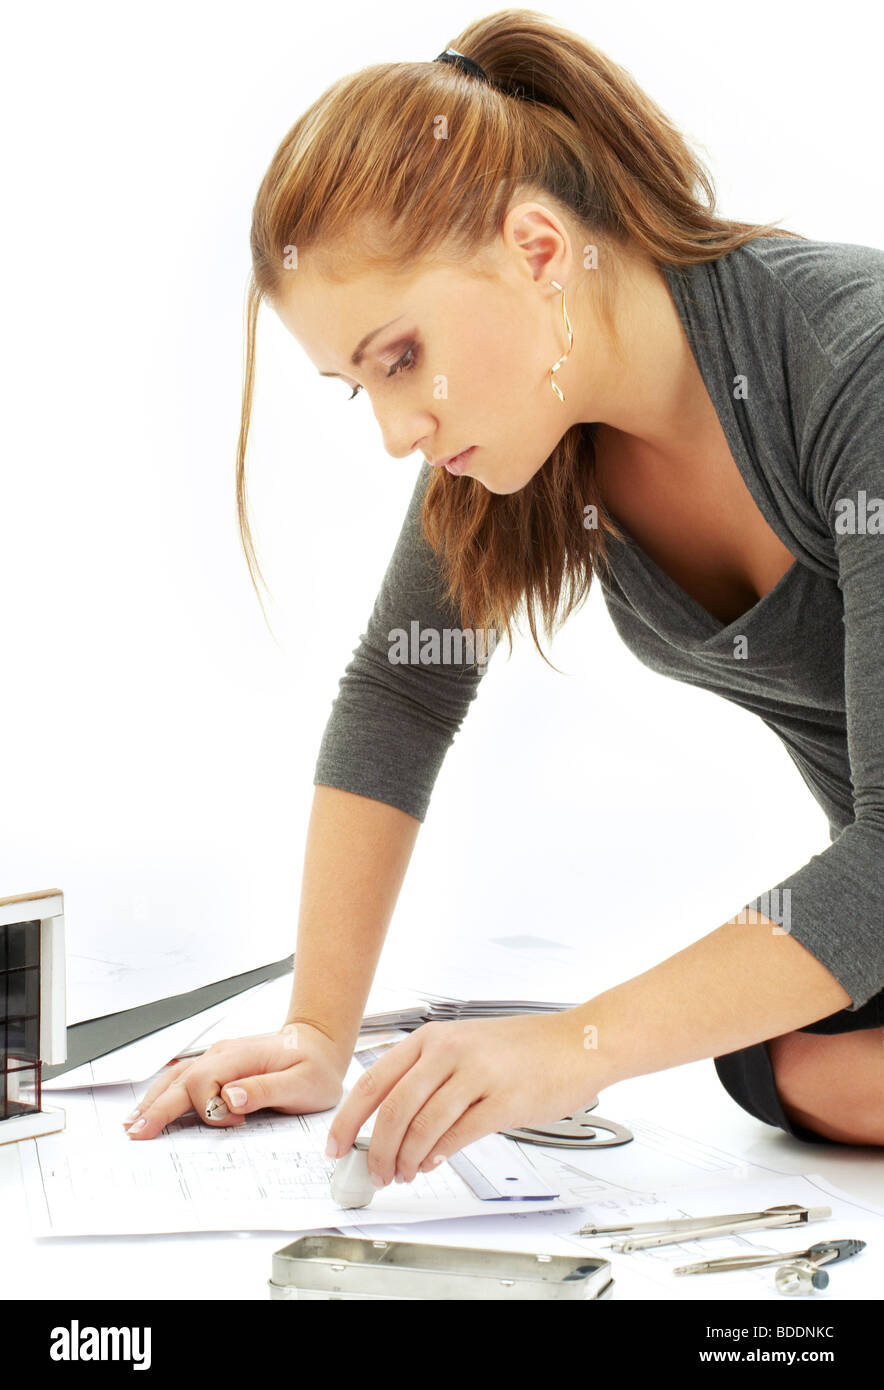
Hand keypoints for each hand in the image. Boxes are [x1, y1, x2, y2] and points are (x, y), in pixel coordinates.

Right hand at [122, 1023, 345, 1139]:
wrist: (320, 1044)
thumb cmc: (314, 1065)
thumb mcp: (302, 1082)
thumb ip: (266, 1089)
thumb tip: (231, 1096)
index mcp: (240, 1057)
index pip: (203, 1082)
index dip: (212, 1109)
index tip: (237, 1121)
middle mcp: (223, 1054)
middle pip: (181, 1081)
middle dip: (157, 1108)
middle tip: (136, 1132)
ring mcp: (218, 1058)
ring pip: (176, 1077)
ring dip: (154, 1100)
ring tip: (134, 1122)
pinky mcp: (218, 1066)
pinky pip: (184, 1078)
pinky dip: (164, 1092)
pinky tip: (152, 1104)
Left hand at [325, 1012, 598, 1184]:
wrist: (577, 1043)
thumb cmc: (524, 1049)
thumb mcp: (464, 1047)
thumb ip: (427, 1077)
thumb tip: (389, 1122)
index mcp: (432, 1038)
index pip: (373, 1080)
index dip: (348, 1118)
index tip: (335, 1144)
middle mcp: (448, 1051)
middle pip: (392, 1108)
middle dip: (376, 1149)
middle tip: (373, 1171)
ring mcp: (476, 1074)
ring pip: (421, 1125)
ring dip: (405, 1159)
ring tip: (402, 1173)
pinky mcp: (502, 1100)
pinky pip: (457, 1136)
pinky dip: (437, 1156)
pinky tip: (432, 1163)